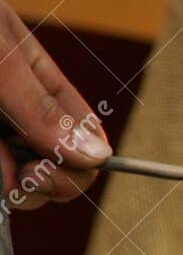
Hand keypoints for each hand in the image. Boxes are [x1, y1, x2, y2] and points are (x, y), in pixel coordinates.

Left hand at [0, 1, 109, 209]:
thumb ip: (40, 106)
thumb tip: (98, 156)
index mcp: (30, 71)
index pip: (84, 130)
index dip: (83, 162)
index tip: (55, 170)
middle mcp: (12, 103)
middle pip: (57, 161)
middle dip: (50, 178)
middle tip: (24, 175)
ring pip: (19, 176)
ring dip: (14, 184)